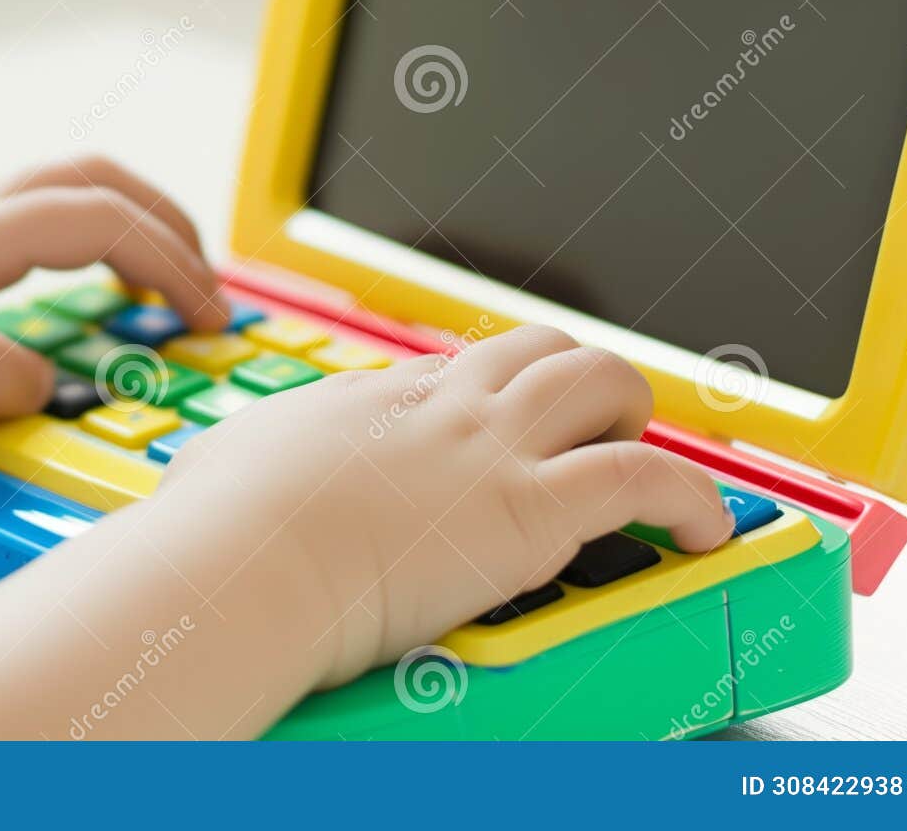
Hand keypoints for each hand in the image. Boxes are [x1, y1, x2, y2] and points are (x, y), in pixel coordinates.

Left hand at [0, 155, 228, 451]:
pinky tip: (71, 294)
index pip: (97, 219)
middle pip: (89, 177)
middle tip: (203, 282)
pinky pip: (23, 224)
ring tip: (157, 280)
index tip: (207, 318)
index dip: (169, 261)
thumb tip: (49, 378)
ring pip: (56, 189)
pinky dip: (80, 242)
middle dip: (165, 218)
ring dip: (125, 221)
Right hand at [154, 325, 733, 687]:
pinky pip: (647, 477)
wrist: (248, 558)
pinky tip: (703, 530)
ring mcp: (493, 447)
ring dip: (633, 414)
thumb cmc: (223, 526)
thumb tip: (203, 467)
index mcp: (377, 395)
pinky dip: (691, 498)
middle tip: (584, 429)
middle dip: (578, 380)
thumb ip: (237, 457)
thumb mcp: (221, 462)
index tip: (501, 426)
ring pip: (605, 381)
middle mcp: (445, 404)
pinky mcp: (533, 506)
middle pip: (544, 347)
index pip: (462, 367)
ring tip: (637, 458)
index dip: (496, 392)